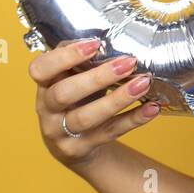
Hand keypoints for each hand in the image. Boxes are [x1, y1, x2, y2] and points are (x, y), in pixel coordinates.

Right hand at [31, 38, 159, 172]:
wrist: (74, 144)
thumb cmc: (77, 100)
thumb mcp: (73, 78)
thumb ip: (85, 62)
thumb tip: (116, 43)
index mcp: (44, 84)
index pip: (41, 69)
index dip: (65, 56)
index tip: (95, 45)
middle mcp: (46, 109)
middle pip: (64, 94)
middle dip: (97, 78)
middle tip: (128, 63)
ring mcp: (59, 132)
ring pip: (86, 117)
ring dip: (118, 99)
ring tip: (143, 83)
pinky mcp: (78, 149)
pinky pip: (108, 133)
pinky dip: (133, 119)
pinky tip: (152, 107)